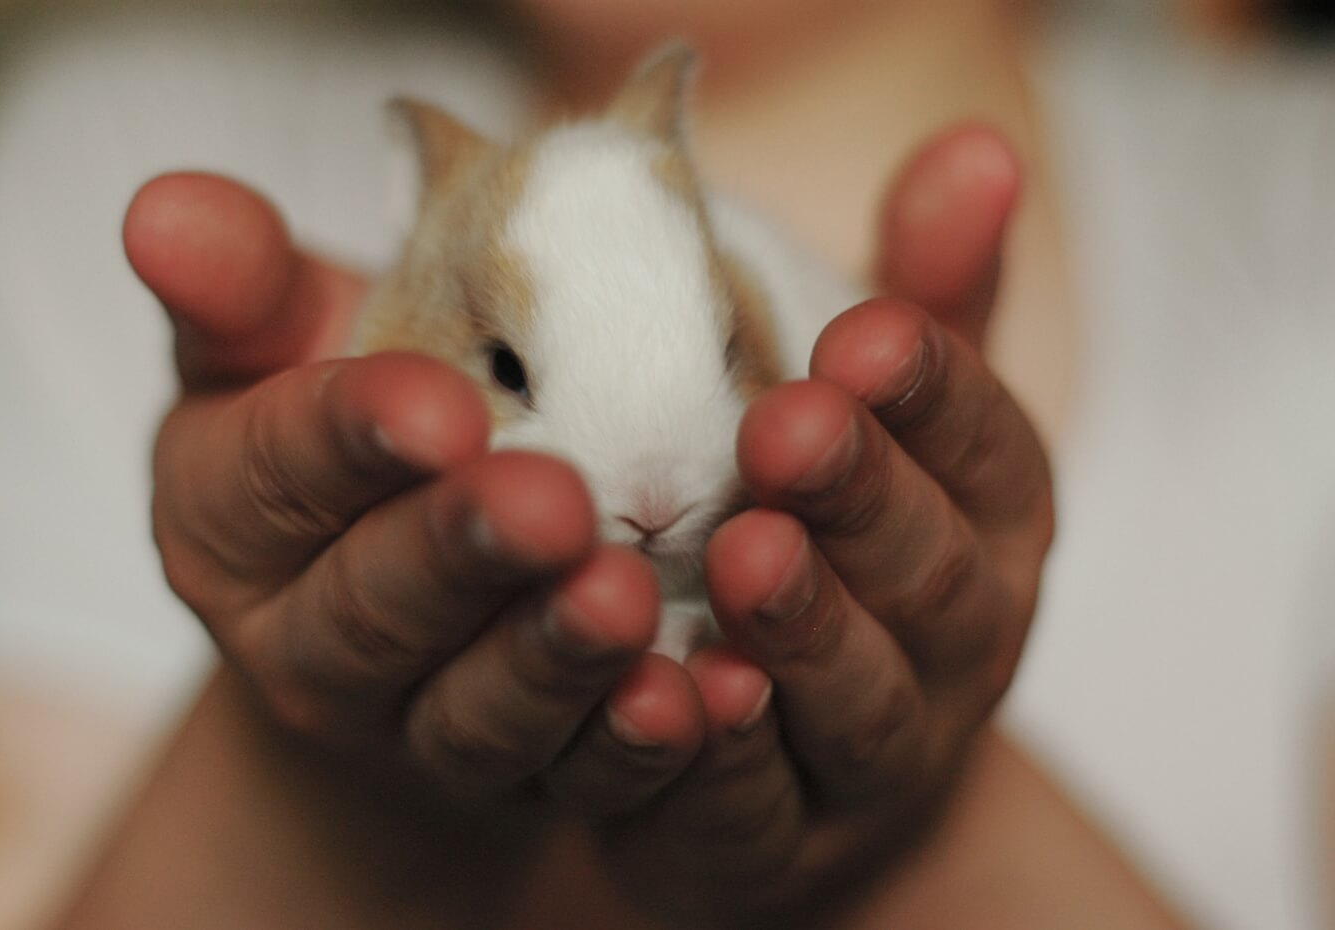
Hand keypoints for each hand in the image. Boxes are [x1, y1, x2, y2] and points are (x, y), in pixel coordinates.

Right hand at [129, 174, 710, 826]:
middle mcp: (305, 648)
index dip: (355, 436)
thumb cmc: (348, 439)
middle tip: (552, 503)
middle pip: (378, 605)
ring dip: (553, 658)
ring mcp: (416, 730)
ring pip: (478, 710)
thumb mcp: (282, 350)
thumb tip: (166, 207)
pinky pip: (576, 783)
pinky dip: (634, 751)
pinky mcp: (521, 784)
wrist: (400, 607)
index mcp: (231, 521)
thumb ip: (241, 288)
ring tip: (625, 599)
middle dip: (462, 553)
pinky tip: (701, 699)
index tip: (440, 403)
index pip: (280, 470)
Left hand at [593, 126, 1054, 925]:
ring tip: (742, 557)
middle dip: (868, 500)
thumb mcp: (892, 424)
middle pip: (933, 576)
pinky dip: (722, 762)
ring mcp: (876, 757)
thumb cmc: (844, 550)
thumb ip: (928, 305)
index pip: (990, 450)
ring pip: (860, 701)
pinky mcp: (778, 842)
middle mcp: (956, 643)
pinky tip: (677, 697)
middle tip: (791, 428)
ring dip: (807, 629)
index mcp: (988, 525)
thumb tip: (976, 149)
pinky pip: (756, 808)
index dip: (937, 391)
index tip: (860, 331)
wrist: (803, 761)